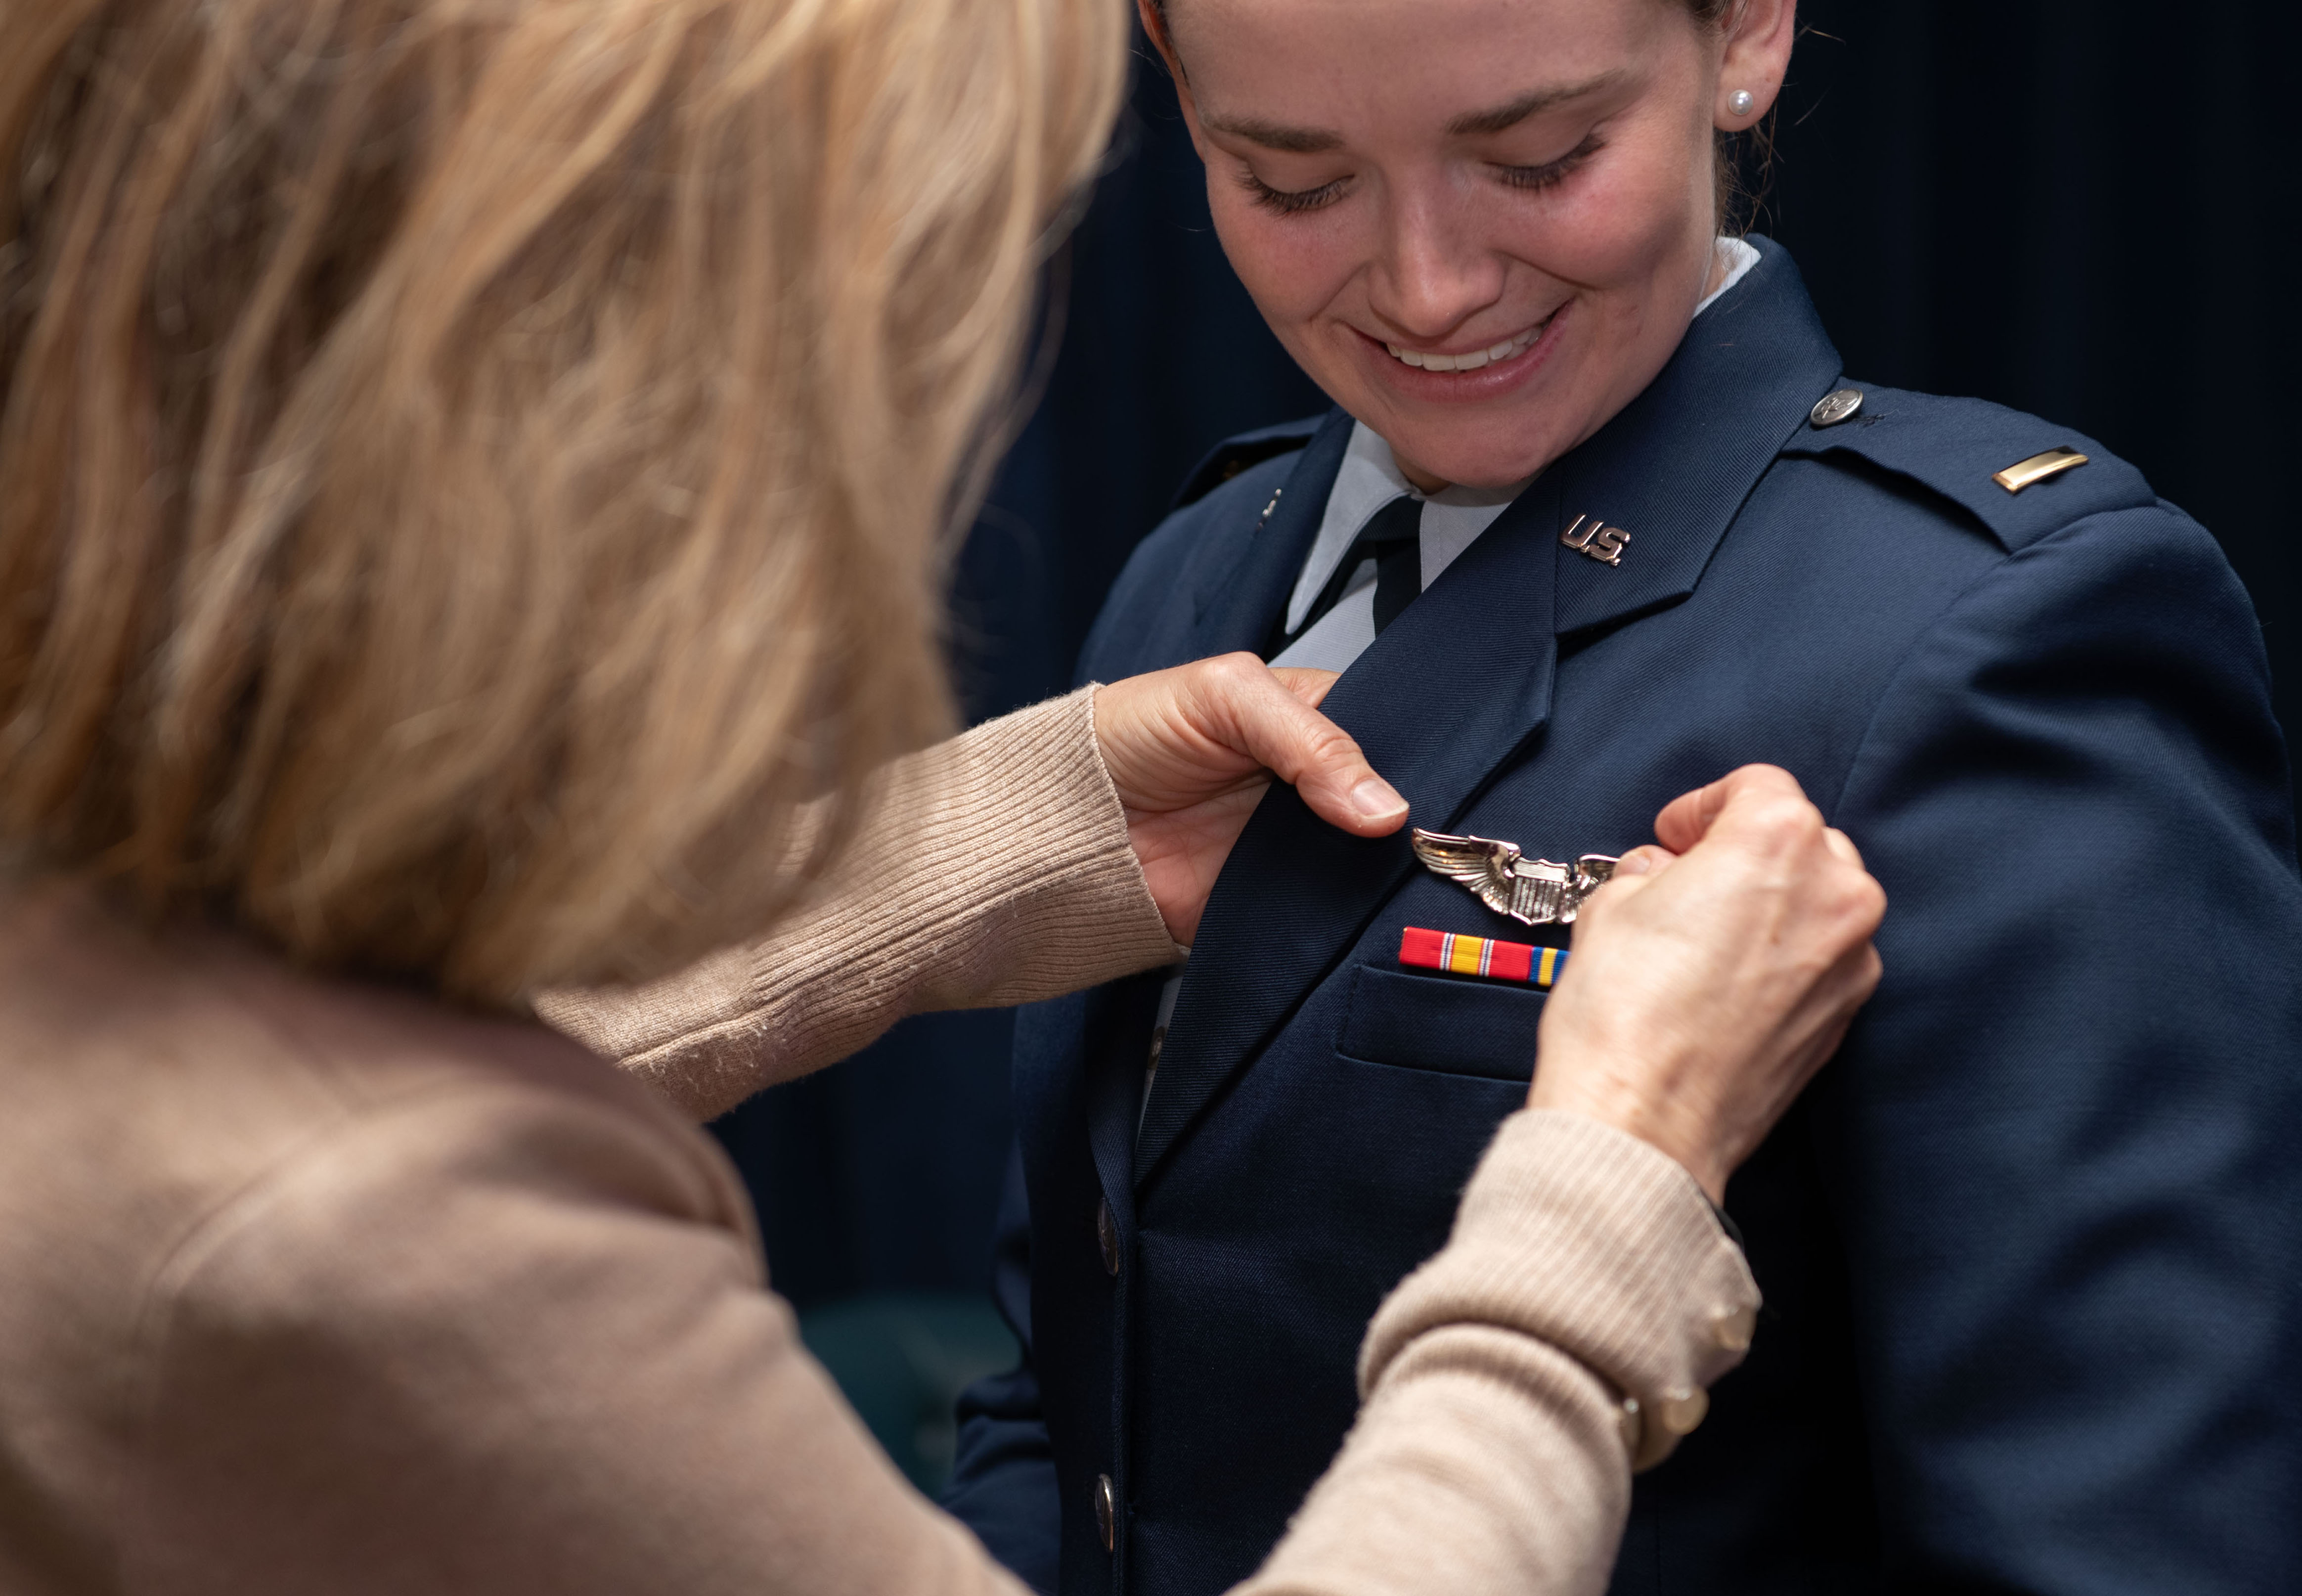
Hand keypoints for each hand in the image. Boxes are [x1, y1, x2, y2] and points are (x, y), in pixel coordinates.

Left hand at [1095, 654, 1407, 943]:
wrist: (1069, 824)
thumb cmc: (1135, 735)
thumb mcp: (1225, 697)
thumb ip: (1307, 738)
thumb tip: (1383, 806)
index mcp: (1315, 720)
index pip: (1394, 731)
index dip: (1418, 753)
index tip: (1441, 780)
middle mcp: (1317, 786)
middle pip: (1394, 807)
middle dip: (1411, 821)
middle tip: (1427, 834)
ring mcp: (1302, 848)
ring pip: (1373, 866)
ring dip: (1386, 873)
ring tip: (1408, 872)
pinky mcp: (1280, 904)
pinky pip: (1332, 916)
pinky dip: (1349, 916)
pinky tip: (1368, 909)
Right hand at [1530, 765, 1885, 1201]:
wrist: (1644, 1123)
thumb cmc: (1626, 1016)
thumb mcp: (1613, 903)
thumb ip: (1653, 871)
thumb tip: (1664, 877)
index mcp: (1779, 841)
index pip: (1754, 787)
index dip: (1701, 807)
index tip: (1674, 836)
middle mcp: (1835, 893)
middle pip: (1799, 841)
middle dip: (1743, 854)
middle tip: (1684, 883)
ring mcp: (1850, 960)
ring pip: (1818, 902)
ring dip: (1770, 906)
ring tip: (1703, 940)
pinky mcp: (1846, 1016)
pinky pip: (1821, 960)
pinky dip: (1783, 958)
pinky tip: (1724, 984)